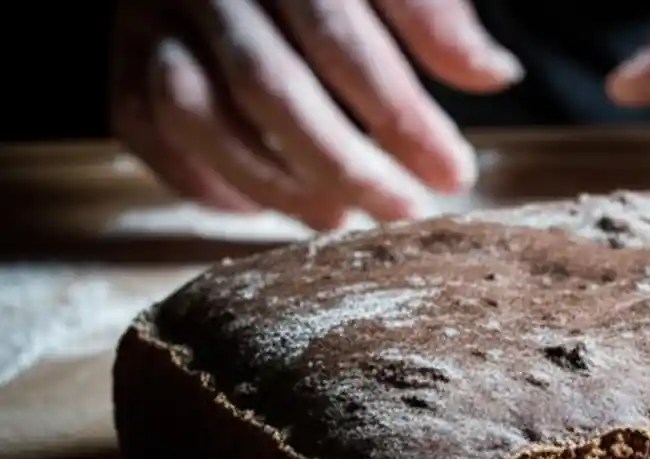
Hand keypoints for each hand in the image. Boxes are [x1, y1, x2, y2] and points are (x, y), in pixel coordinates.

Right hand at [110, 0, 522, 228]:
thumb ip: (434, 12)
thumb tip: (494, 74)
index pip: (342, 39)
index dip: (401, 116)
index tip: (455, 174)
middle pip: (269, 86)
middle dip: (343, 164)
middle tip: (403, 212)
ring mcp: (153, 15)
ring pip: (197, 113)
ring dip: (270, 182)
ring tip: (336, 217)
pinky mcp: (125, 49)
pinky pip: (142, 124)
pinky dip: (196, 176)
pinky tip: (257, 206)